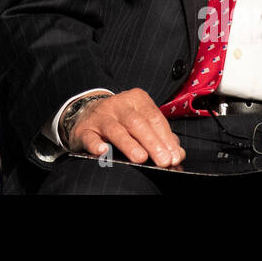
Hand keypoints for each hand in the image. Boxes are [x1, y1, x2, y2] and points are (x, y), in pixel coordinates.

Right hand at [63, 89, 183, 167]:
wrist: (86, 113)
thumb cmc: (121, 119)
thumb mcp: (142, 120)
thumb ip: (160, 135)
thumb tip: (177, 154)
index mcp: (136, 100)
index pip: (154, 118)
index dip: (166, 138)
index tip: (174, 156)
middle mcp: (118, 105)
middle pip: (137, 123)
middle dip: (152, 143)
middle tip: (163, 160)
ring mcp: (100, 116)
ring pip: (115, 129)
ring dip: (129, 144)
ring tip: (141, 158)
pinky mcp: (84, 130)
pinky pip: (90, 137)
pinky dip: (96, 145)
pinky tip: (103, 151)